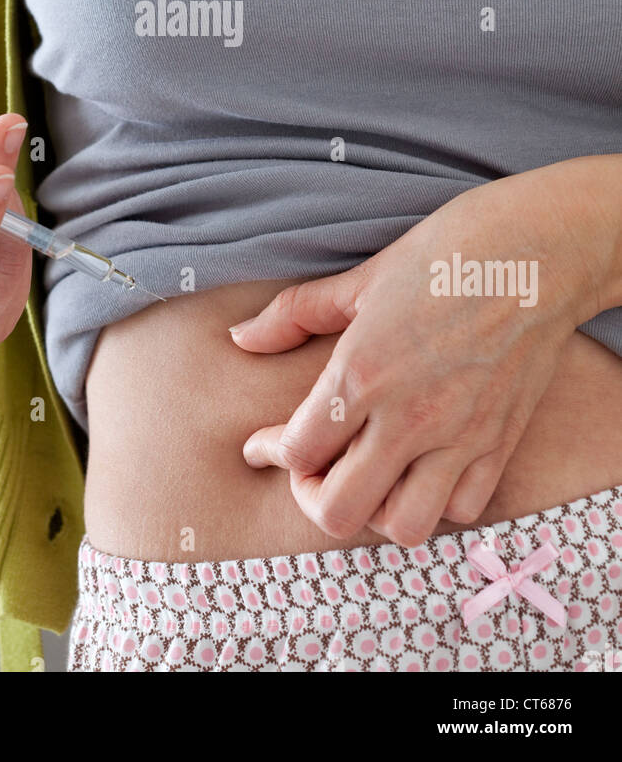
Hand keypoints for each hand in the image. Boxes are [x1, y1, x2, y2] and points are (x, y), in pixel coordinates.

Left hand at [232, 160, 613, 545]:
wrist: (536, 252)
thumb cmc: (445, 254)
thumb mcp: (360, 279)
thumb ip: (295, 314)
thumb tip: (242, 338)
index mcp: (363, 372)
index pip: (297, 450)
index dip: (270, 452)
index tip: (264, 444)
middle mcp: (409, 418)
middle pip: (338, 510)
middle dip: (312, 496)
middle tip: (312, 468)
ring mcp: (459, 438)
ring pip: (402, 526)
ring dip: (375, 509)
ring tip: (368, 473)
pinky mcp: (500, 444)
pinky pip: (462, 509)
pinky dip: (436, 502)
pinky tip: (422, 468)